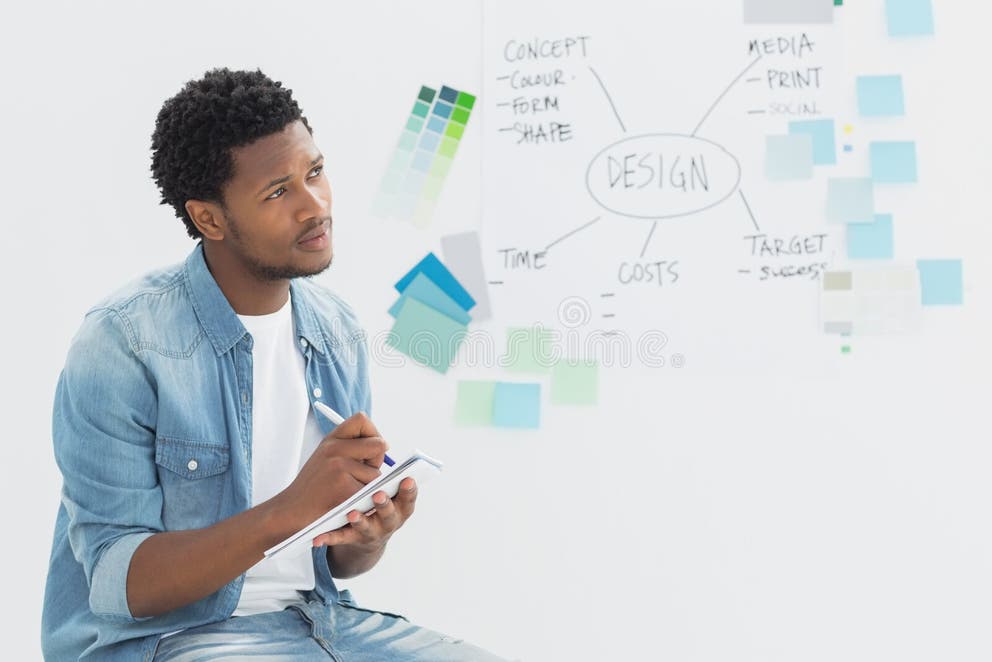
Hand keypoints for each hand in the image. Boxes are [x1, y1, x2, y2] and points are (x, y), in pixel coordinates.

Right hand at [275, 412, 387, 529]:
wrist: (292, 511)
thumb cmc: (314, 486)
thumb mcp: (326, 456)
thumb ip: (350, 446)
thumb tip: (384, 444)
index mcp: (331, 439)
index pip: (362, 419)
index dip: (372, 432)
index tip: (370, 447)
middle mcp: (334, 449)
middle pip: (378, 444)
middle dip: (377, 460)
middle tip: (363, 472)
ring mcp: (339, 468)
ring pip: (377, 473)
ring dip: (369, 485)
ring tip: (347, 490)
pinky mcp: (345, 489)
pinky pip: (370, 492)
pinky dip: (364, 500)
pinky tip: (347, 502)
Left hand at [311, 476, 417, 547]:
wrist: (366, 532)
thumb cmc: (377, 501)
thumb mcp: (389, 489)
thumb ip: (388, 472)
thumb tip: (379, 444)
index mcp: (400, 506)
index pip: (408, 497)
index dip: (409, 489)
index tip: (407, 479)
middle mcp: (389, 520)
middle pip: (390, 513)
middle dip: (384, 504)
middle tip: (378, 494)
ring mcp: (372, 531)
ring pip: (367, 527)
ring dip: (360, 520)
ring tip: (352, 513)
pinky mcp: (353, 539)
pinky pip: (340, 537)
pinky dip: (331, 538)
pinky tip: (319, 538)